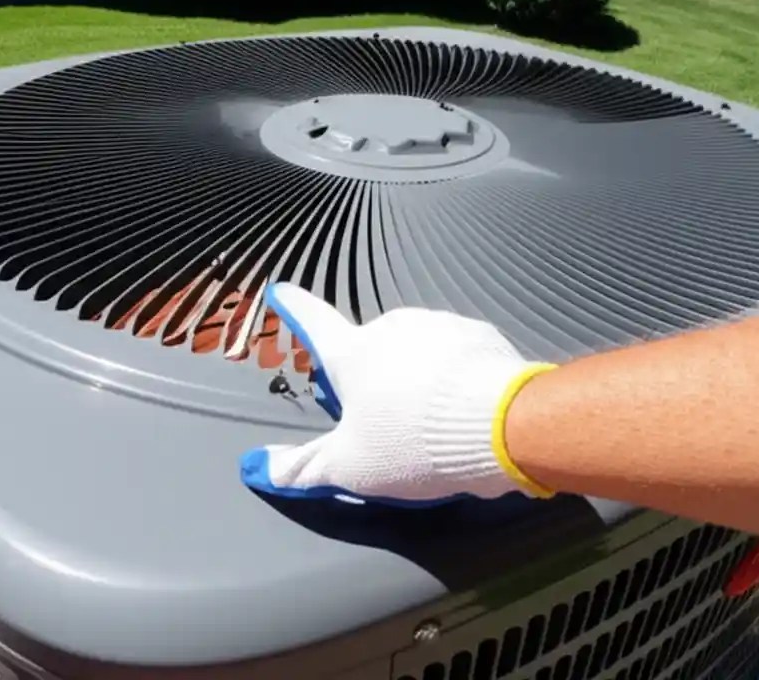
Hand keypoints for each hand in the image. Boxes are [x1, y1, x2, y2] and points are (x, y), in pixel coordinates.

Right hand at [238, 283, 557, 506]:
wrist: (502, 426)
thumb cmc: (411, 444)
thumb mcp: (351, 467)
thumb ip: (303, 468)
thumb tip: (257, 467)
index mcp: (353, 353)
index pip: (315, 323)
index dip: (296, 309)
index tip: (282, 290)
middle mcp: (391, 327)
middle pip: (372, 350)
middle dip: (375, 378)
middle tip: (388, 422)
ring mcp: (438, 325)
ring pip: (415, 352)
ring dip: (416, 377)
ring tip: (432, 424)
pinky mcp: (478, 334)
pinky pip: (454, 355)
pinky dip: (452, 376)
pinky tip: (465, 409)